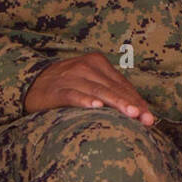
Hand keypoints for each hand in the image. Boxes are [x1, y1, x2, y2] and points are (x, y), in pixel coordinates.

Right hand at [23, 52, 155, 125]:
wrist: (31, 84)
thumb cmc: (68, 86)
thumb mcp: (90, 82)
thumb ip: (111, 92)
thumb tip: (138, 111)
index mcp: (97, 63)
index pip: (122, 84)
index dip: (137, 101)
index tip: (150, 118)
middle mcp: (86, 66)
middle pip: (114, 88)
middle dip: (132, 104)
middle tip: (145, 119)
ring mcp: (71, 77)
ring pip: (98, 91)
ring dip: (115, 103)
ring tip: (130, 114)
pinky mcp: (57, 89)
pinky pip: (73, 95)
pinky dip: (85, 101)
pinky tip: (95, 108)